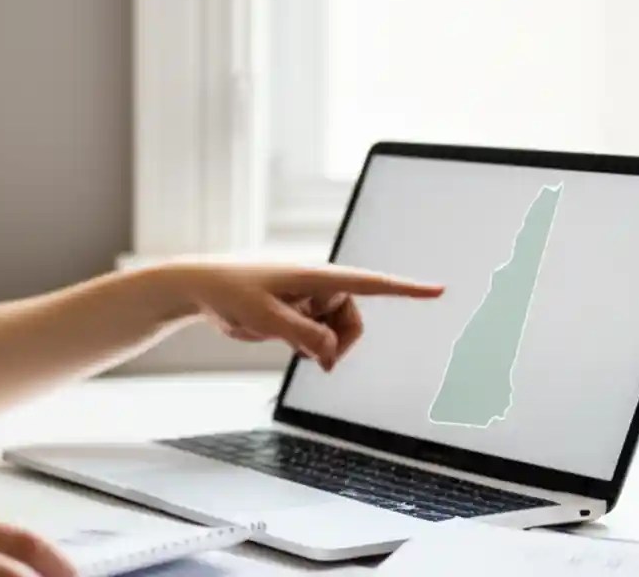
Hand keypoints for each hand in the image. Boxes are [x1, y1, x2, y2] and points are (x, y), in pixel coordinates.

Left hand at [166, 263, 443, 370]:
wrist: (201, 289)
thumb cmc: (230, 291)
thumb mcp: (265, 316)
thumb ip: (302, 335)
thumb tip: (332, 353)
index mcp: (315, 276)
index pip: (370, 283)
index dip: (405, 289)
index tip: (438, 291)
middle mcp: (317, 285)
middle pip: (353, 320)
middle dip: (342, 344)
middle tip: (322, 363)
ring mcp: (307, 300)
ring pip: (337, 332)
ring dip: (325, 348)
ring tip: (297, 349)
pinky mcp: (296, 313)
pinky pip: (318, 336)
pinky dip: (312, 346)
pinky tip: (289, 342)